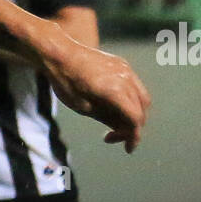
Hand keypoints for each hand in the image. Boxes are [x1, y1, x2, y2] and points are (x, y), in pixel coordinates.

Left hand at [40, 33, 150, 152]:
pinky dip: (130, 98)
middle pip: (142, 109)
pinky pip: (134, 84)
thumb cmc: (66, 82)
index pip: (135, 119)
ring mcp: (125, 68)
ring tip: (114, 121)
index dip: (134, 137)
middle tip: (113, 135)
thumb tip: (123, 129)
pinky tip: (113, 104)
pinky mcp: (121, 63)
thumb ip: (108, 119)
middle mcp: (125, 78)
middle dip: (132, 126)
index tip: (127, 149)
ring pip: (141, 96)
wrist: (59, 53)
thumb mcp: (84, 108)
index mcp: (116, 91)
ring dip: (134, 112)